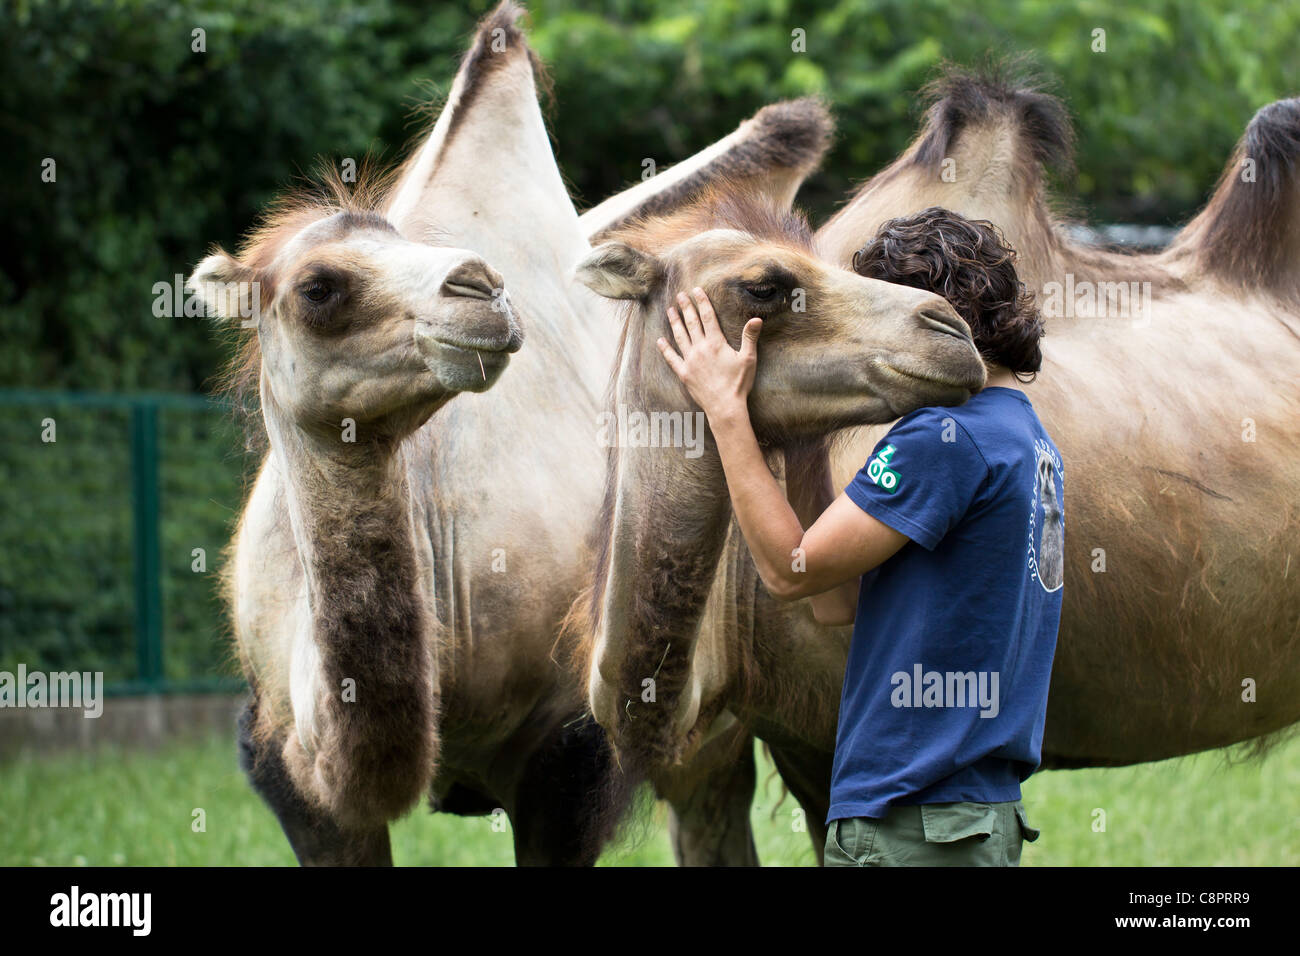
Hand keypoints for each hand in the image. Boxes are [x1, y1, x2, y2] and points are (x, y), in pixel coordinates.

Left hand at [658, 287, 761, 421]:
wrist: (725, 406)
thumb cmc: (738, 384)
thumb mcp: (748, 359)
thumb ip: (750, 337)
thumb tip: (757, 319)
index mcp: (716, 343)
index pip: (707, 316)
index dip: (702, 302)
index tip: (696, 290)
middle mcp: (700, 348)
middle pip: (691, 323)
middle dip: (685, 307)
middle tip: (680, 295)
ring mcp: (690, 361)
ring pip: (680, 337)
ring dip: (674, 322)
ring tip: (670, 311)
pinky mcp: (684, 374)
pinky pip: (672, 358)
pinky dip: (665, 349)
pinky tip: (660, 340)